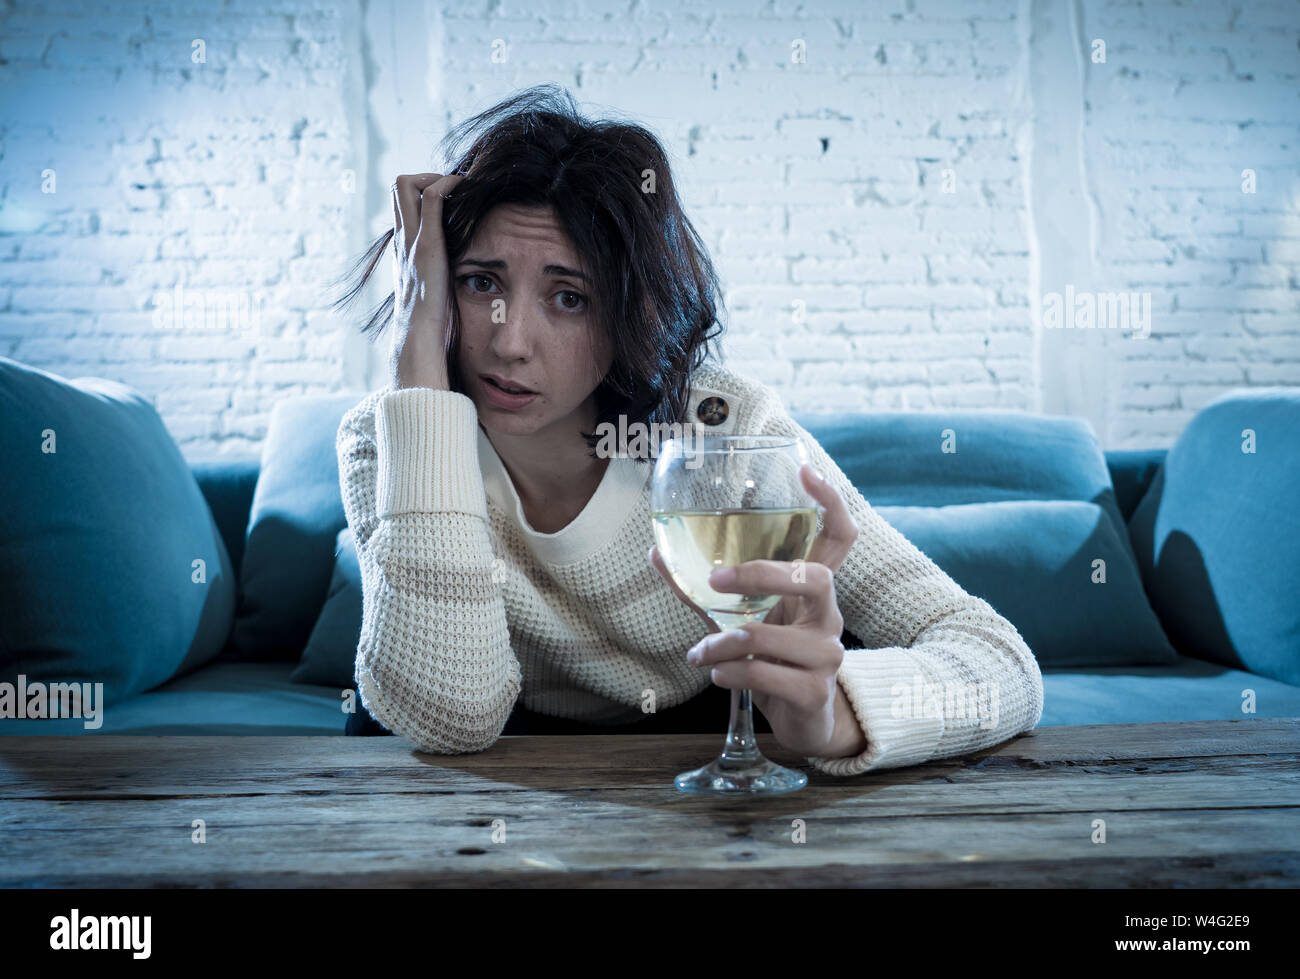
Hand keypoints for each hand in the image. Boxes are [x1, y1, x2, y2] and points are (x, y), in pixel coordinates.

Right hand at [388, 172, 463, 390]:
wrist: (418, 344)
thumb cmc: (431, 328)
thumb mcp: (435, 296)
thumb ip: (441, 282)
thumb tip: (463, 283)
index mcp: (404, 253)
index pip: (402, 206)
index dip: (422, 192)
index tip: (451, 201)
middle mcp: (402, 242)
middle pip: (398, 188)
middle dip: (426, 177)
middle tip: (454, 190)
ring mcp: (411, 242)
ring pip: (406, 184)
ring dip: (434, 176)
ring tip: (460, 190)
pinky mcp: (426, 246)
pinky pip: (430, 198)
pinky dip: (447, 184)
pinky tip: (467, 191)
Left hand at [648, 464, 863, 757]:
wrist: (802, 724)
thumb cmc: (771, 661)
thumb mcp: (740, 621)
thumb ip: (706, 591)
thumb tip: (656, 553)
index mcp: (816, 591)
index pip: (841, 537)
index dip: (831, 501)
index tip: (805, 470)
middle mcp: (830, 616)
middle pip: (816, 579)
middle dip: (761, 575)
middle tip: (716, 580)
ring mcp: (829, 655)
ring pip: (771, 636)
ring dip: (722, 643)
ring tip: (699, 653)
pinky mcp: (816, 692)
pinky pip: (763, 674)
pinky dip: (728, 673)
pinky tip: (717, 675)